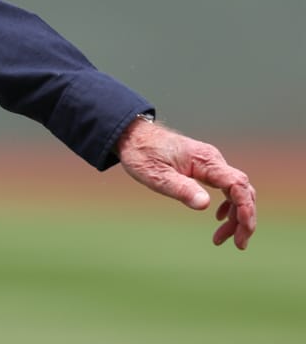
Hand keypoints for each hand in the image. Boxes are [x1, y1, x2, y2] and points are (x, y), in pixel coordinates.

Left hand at [118, 116, 256, 249]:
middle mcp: (214, 161)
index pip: (237, 185)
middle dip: (244, 219)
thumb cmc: (143, 153)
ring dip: (236, 215)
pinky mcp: (205, 167)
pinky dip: (228, 205)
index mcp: (206, 161)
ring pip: (236, 192)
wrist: (133, 135)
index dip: (245, 209)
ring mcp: (211, 164)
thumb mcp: (156, 175)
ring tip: (222, 238)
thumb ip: (181, 188)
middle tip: (237, 244)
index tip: (243, 231)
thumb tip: (205, 204)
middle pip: (243, 191)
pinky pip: (226, 188)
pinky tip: (219, 218)